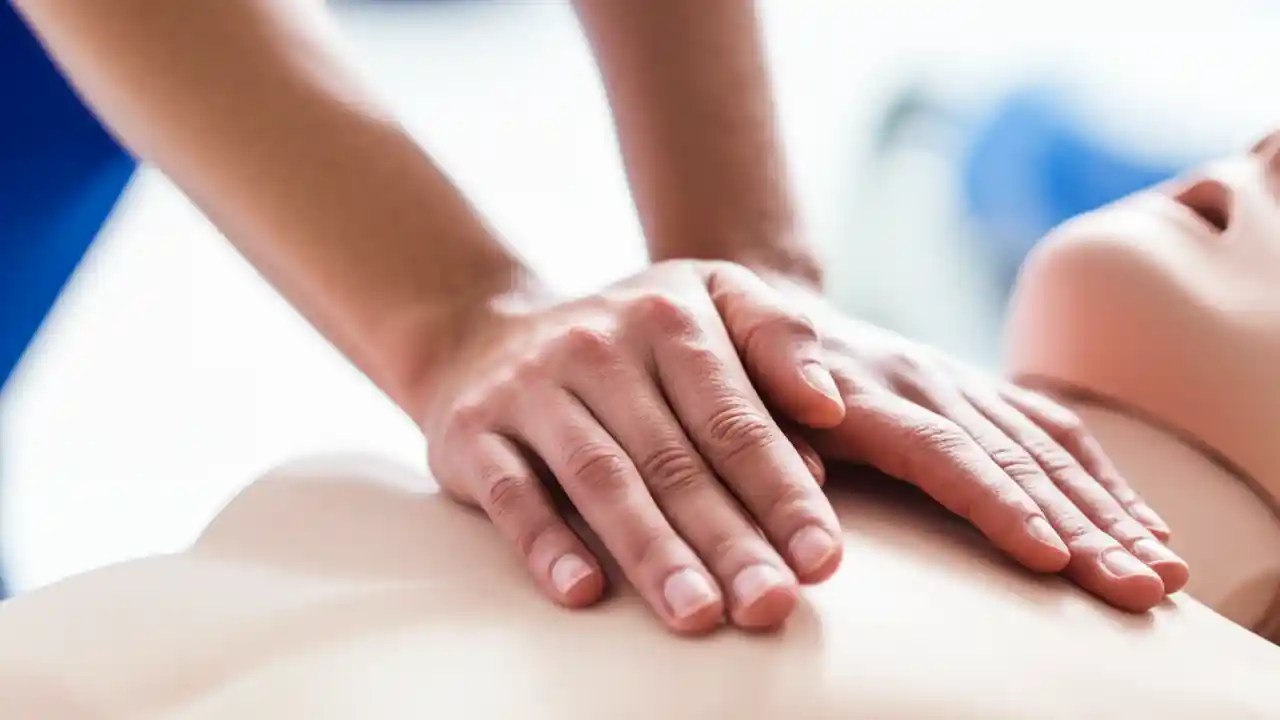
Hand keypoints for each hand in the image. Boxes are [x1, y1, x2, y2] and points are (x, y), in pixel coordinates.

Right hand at [417, 261, 845, 632]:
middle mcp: (599, 347)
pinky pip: (513, 492)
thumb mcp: (707, 299)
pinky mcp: (474, 430)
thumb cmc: (624, 336)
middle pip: (674, 459)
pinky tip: (584, 590)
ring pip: (601, 479)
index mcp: (668, 319)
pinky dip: (547, 542)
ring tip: (698, 613)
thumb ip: (777, 339)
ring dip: (652, 550)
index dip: (782, 492)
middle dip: (729, 539)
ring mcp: (532, 388)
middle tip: (770, 604)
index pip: (735, 418)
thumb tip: (828, 410)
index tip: (822, 559)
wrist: (482, 333)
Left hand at [725, 282, 1187, 612]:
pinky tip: (1138, 520)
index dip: (996, 503)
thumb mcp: (735, 393)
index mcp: (864, 394)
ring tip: (1161, 570)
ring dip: (1109, 510)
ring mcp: (956, 382)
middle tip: (1138, 587)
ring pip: (1047, 447)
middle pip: (1015, 459)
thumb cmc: (738, 372)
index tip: (1047, 554)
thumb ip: (767, 427)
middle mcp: (923, 383)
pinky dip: (1100, 476)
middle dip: (1084, 526)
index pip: (942, 454)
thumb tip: (803, 471)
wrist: (754, 305)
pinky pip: (1050, 427)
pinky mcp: (974, 389)